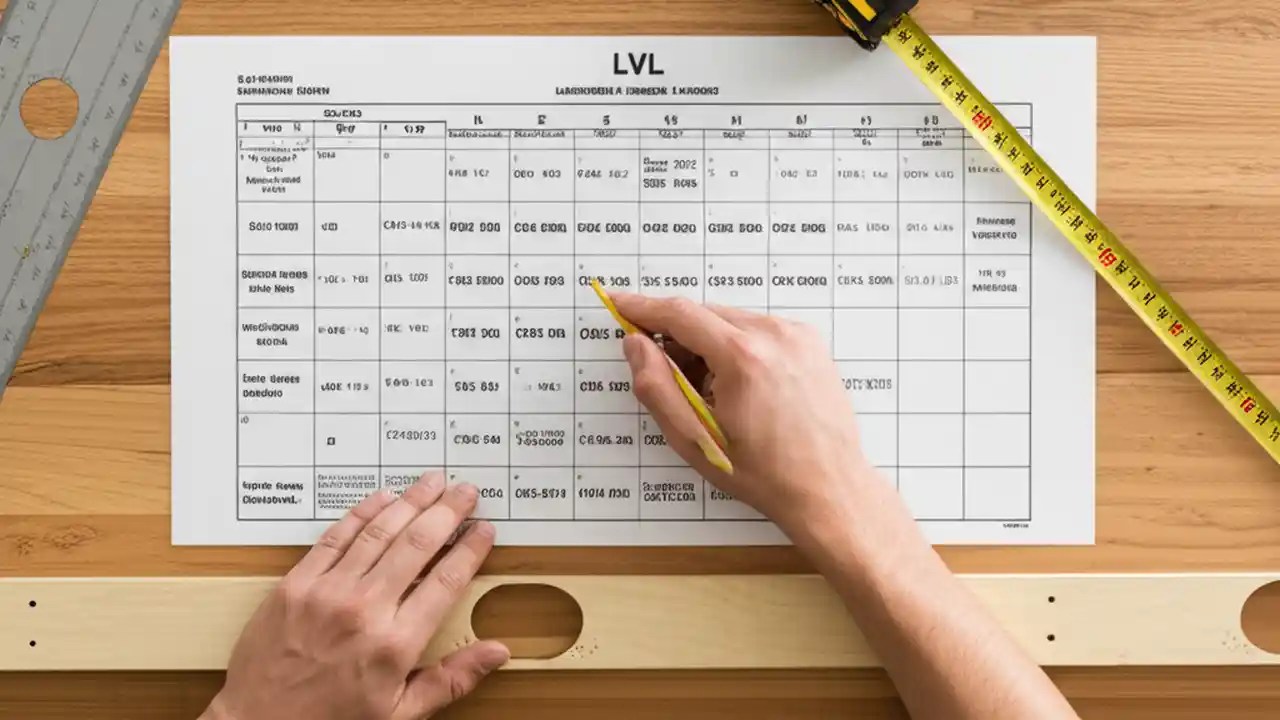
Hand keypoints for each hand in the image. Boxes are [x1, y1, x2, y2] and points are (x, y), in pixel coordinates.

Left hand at [202, 472, 508, 719]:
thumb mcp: (398, 714)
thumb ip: (450, 680)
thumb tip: (497, 652)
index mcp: (395, 644)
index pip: (446, 581)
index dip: (470, 549)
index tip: (484, 530)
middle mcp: (364, 610)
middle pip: (417, 544)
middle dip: (447, 512)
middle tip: (465, 491)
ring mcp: (327, 592)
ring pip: (379, 532)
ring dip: (410, 502)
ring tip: (432, 482)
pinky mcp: (296, 584)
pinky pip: (334, 538)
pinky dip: (361, 513)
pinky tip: (381, 498)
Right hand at [612, 294, 886, 537]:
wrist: (828, 488)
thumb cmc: (765, 473)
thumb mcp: (694, 439)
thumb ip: (656, 387)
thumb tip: (635, 344)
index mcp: (743, 358)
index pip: (680, 314)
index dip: (643, 308)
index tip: (619, 303)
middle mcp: (774, 335)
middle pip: (705, 315)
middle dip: (678, 338)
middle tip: (672, 380)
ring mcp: (797, 335)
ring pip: (731, 321)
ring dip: (710, 345)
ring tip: (714, 395)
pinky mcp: (810, 341)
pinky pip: (758, 330)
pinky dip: (739, 348)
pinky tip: (742, 388)